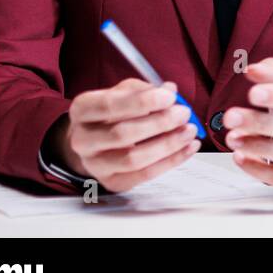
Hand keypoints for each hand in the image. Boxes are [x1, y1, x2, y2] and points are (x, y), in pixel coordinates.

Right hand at [50, 78, 199, 192]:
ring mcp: (95, 164)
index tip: (169, 97)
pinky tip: (188, 147)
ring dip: (168, 144)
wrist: (97, 141)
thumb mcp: (125, 92)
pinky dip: (172, 161)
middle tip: (183, 113)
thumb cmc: (115, 113)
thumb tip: (170, 91)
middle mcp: (82, 139)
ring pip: (133, 159)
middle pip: (122, 134)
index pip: (109, 105)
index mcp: (82, 110)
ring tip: (189, 131)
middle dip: (159, 123)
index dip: (142, 102)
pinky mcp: (112, 182)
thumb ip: (146, 90)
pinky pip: (145, 175)